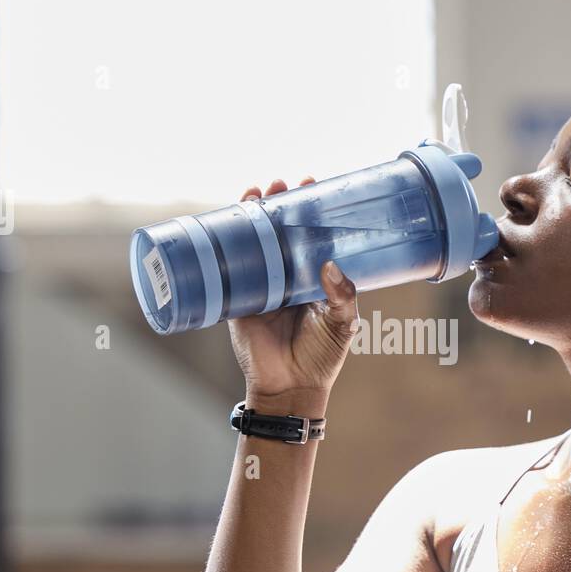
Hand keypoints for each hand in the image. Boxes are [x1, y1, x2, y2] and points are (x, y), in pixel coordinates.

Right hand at [227, 177, 359, 413]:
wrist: (290, 387)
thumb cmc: (322, 356)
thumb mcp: (343, 323)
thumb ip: (344, 296)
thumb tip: (330, 266)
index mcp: (314, 277)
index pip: (312, 235)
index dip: (312, 211)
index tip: (314, 185)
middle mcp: (288, 275)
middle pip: (281, 230)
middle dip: (280, 204)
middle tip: (283, 183)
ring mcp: (262, 283)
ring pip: (255, 241)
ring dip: (253, 214)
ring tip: (258, 191)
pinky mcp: (239, 297)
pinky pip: (230, 266)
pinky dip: (226, 242)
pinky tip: (227, 220)